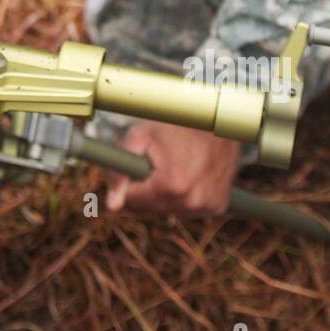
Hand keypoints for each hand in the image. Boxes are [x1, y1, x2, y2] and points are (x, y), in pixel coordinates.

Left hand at [105, 122, 240, 215]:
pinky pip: (190, 209)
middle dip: (149, 188)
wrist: (217, 121)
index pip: (133, 201)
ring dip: (168, 193)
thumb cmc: (177, 124)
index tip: (139, 165)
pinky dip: (187, 195)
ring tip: (177, 166)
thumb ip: (120, 171)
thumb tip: (112, 205)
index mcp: (171, 186)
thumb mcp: (141, 137)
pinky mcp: (217, 206)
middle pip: (152, 207)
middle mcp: (192, 201)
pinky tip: (191, 174)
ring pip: (170, 209)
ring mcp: (207, 205)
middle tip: (160, 162)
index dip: (131, 182)